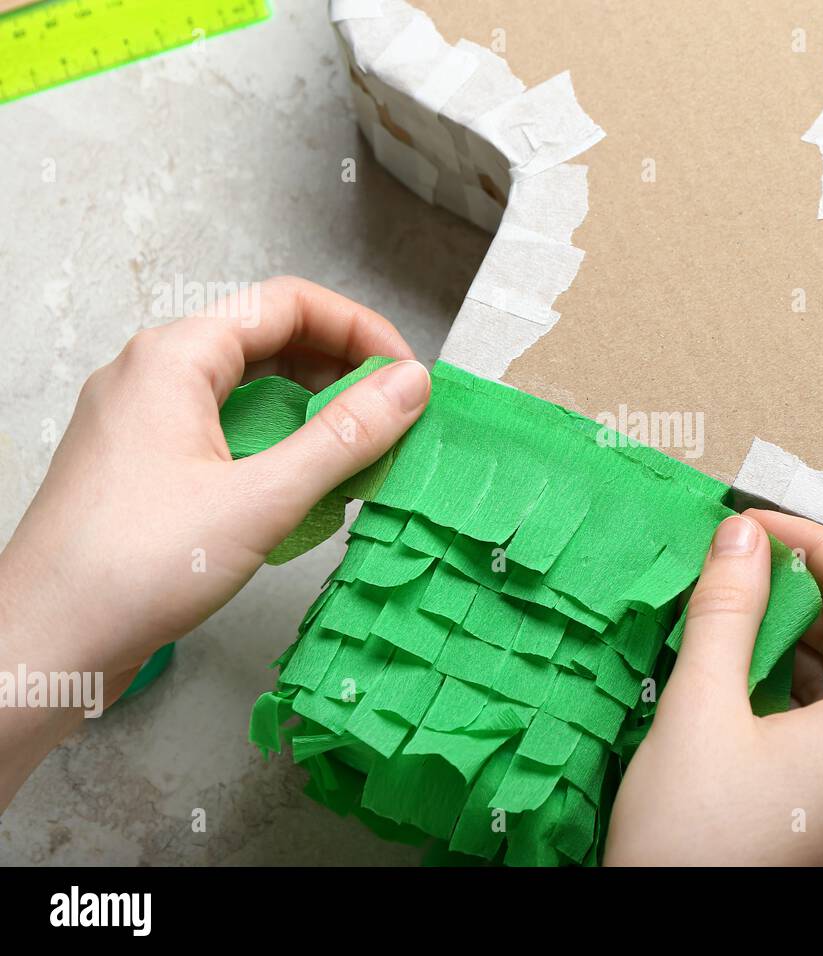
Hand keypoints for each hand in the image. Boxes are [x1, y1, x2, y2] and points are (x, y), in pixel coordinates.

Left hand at [0, 276, 429, 806]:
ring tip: (360, 458)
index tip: (406, 377)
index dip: (359, 329)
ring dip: (312, 414)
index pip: (287, 304)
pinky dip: (277, 447)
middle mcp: (154, 373)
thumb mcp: (262, 498)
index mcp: (175, 357)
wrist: (47, 644)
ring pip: (249, 389)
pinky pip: (226, 430)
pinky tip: (308, 491)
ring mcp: (145, 418)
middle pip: (269, 340)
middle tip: (394, 419)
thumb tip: (410, 384)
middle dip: (340, 373)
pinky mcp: (145, 463)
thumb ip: (345, 437)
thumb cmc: (137, 567)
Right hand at [606, 510, 822, 864]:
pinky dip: (808, 701)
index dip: (818, 544)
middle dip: (807, 596)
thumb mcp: (700, 713)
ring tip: (734, 622)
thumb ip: (728, 609)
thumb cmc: (691, 846)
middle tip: (736, 569)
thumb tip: (742, 533)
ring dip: (804, 647)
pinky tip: (751, 686)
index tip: (753, 527)